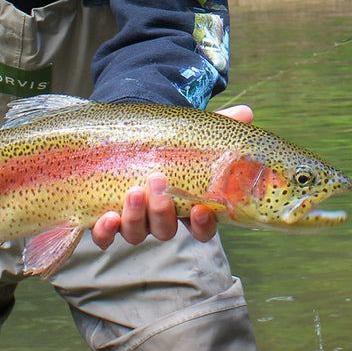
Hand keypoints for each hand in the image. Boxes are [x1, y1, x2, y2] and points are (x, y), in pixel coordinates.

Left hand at [91, 104, 253, 248]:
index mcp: (187, 207)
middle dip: (162, 210)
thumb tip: (246, 113)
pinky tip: (107, 217)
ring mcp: (134, 221)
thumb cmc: (170, 145)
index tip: (200, 209)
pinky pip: (105, 237)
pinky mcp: (107, 221)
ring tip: (133, 191)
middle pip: (166, 230)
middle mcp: (161, 219)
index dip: (202, 225)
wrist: (132, 141)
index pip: (202, 228)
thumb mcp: (194, 136)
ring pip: (136, 234)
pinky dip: (106, 232)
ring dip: (136, 217)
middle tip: (157, 181)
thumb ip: (220, 126)